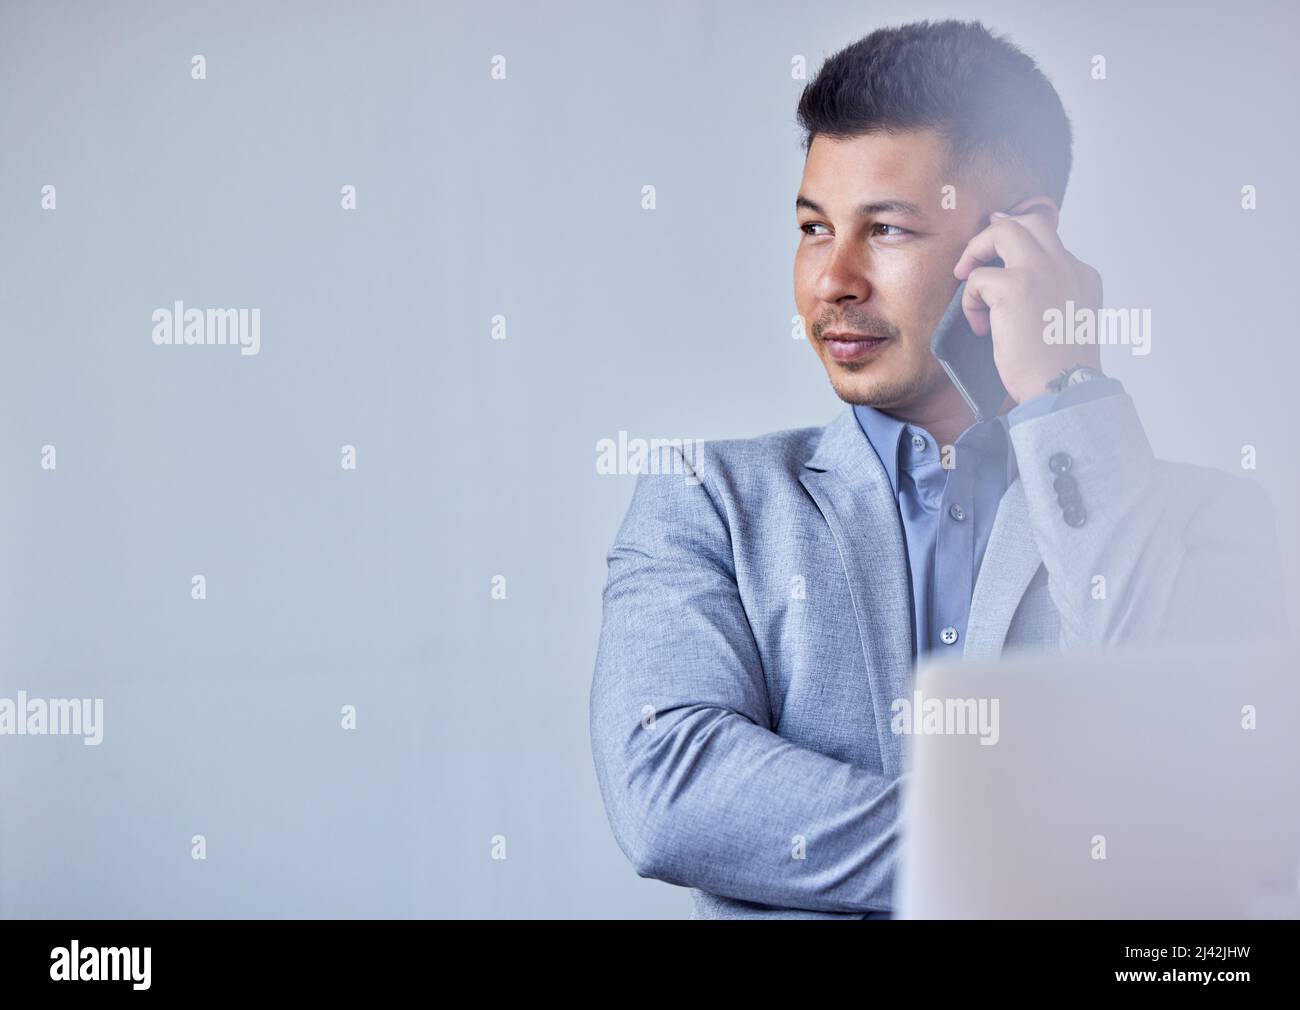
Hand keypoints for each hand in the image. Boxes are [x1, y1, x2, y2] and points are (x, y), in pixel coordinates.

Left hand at [952, 203, 1102, 403]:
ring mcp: (1040, 272)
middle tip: (974, 264)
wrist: (1062, 387)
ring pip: (1002, 231)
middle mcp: (1065, 266)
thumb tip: (1008, 277)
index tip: (997, 260)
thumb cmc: (1058, 366)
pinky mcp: (1014, 288)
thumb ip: (1048, 294)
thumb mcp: (1066, 319)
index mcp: (1080, 274)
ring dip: (975, 253)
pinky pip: (977, 278)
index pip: (1048, 240)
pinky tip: (981, 327)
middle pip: (1028, 221)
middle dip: (994, 235)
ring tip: (966, 281)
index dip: (1018, 248)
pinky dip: (970, 302)